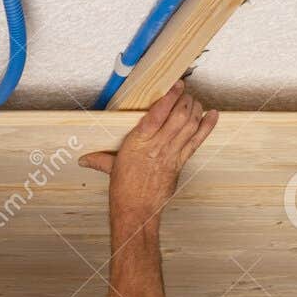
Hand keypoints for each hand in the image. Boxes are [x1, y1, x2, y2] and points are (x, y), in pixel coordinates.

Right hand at [78, 82, 216, 223]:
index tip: (176, 85)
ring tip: (195, 101)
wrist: (137, 211)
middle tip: (186, 93)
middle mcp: (157, 146)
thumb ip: (99, 159)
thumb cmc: (123, 190)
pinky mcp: (180, 163)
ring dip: (195, 110)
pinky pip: (196, 141)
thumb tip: (84, 159)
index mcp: (138, 142)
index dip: (170, 97)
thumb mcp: (110, 168)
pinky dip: (207, 127)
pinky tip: (213, 115)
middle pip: (179, 116)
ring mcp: (171, 154)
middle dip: (185, 101)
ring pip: (189, 126)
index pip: (158, 113)